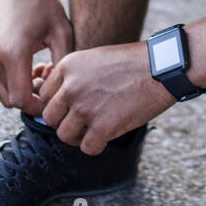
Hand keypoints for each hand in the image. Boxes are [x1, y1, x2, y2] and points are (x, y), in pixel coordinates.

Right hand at [0, 0, 72, 112]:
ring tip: (37, 70)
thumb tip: (58, 91)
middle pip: (8, 100)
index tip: (53, 93)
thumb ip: (62, 64)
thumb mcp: (61, 31)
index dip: (38, 105)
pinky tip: (25, 64)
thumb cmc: (42, 2)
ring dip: (17, 90)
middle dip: (29, 98)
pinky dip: (7, 80)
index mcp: (12, 53)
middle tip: (47, 78)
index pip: (21, 100)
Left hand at [38, 42, 176, 153]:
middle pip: (50, 117)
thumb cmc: (133, 62)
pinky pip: (87, 147)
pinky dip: (96, 145)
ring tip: (94, 129)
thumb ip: (74, 77)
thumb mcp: (94, 58)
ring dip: (78, 136)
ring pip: (64, 135)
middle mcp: (71, 87)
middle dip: (64, 122)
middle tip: (82, 122)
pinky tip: (107, 135)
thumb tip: (61, 101)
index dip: (57, 105)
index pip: (43, 96)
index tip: (70, 108)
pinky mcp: (102, 126)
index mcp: (68, 67)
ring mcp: (85, 107)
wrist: (162, 67)